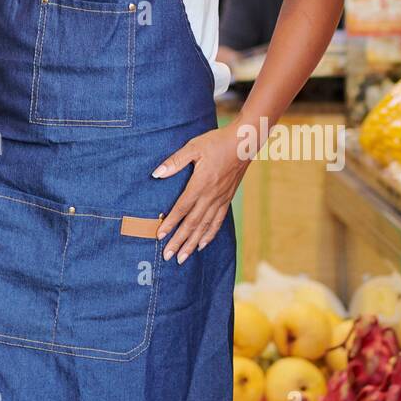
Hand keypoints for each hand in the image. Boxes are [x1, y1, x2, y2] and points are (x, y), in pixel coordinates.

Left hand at [151, 121, 247, 263]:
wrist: (244, 143)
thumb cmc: (216, 142)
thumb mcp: (193, 147)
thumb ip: (175, 162)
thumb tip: (156, 174)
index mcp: (201, 183)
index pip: (182, 207)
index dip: (171, 223)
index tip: (160, 236)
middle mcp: (211, 195)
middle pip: (193, 223)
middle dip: (179, 241)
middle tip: (168, 256)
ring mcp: (221, 199)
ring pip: (205, 226)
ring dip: (193, 243)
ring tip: (182, 257)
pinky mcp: (227, 199)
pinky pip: (218, 221)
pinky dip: (209, 235)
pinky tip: (202, 244)